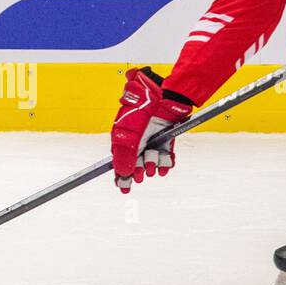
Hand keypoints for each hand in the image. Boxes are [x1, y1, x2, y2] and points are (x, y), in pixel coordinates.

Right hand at [110, 67, 191, 192]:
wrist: (163, 98)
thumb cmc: (140, 112)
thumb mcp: (127, 136)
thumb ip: (123, 156)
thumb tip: (122, 174)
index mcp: (123, 141)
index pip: (120, 163)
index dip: (122, 177)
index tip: (124, 187)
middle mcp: (137, 144)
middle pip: (136, 167)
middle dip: (138, 171)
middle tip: (141, 174)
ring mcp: (152, 143)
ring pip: (152, 164)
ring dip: (152, 165)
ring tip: (153, 159)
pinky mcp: (166, 142)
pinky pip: (166, 159)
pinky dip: (165, 164)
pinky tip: (164, 164)